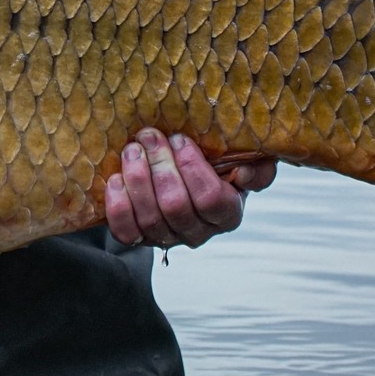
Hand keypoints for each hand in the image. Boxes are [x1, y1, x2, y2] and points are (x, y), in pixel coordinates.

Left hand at [105, 128, 275, 248]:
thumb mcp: (241, 161)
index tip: (180, 139)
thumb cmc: (213, 167)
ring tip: (133, 149)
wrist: (181, 179)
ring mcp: (167, 238)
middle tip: (150, 136)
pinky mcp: (139, 239)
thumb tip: (246, 173)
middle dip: (161, 167)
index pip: (212, 200)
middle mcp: (198, 233)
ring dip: (138, 179)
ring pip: (150, 218)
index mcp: (227, 214)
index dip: (193, 169)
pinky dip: (119, 205)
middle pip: (176, 206)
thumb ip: (257, 166)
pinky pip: (126, 232)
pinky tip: (116, 179)